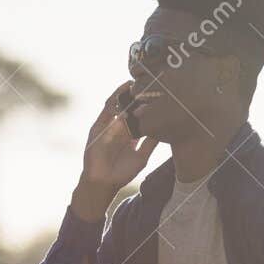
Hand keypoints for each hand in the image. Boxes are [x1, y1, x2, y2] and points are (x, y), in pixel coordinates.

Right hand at [72, 83, 159, 220]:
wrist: (103, 182)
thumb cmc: (122, 172)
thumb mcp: (142, 156)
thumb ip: (151, 143)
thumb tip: (166, 130)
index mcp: (130, 132)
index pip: (139, 113)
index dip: (148, 103)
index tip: (160, 93)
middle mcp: (119, 126)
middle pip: (129, 105)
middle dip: (138, 94)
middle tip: (150, 81)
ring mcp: (108, 125)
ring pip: (117, 104)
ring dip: (125, 92)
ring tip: (136, 81)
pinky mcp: (98, 127)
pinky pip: (106, 110)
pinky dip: (114, 100)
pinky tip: (122, 92)